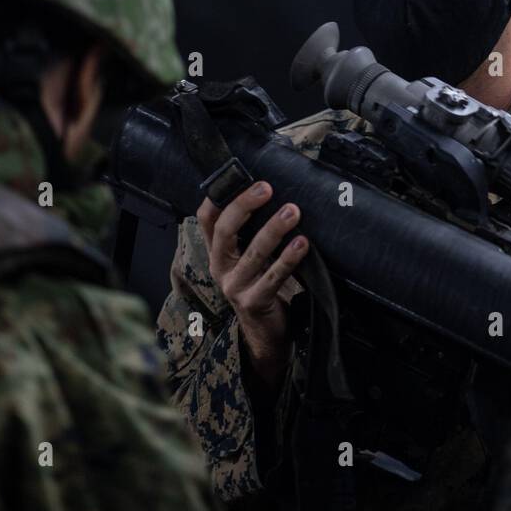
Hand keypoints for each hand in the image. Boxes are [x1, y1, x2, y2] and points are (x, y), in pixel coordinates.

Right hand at [196, 182, 308, 389]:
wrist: (266, 334)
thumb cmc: (262, 286)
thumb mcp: (250, 258)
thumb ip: (252, 234)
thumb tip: (275, 192)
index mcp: (218, 252)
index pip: (207, 219)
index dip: (219, 196)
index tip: (240, 176)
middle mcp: (220, 267)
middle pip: (225, 230)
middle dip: (245, 205)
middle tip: (267, 188)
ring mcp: (234, 287)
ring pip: (253, 252)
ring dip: (274, 229)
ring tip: (293, 212)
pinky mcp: (253, 302)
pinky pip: (272, 277)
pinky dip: (288, 259)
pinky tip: (302, 244)